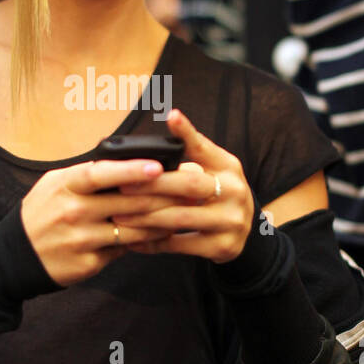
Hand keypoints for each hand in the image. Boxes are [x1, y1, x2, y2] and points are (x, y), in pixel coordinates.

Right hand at [20, 157, 177, 285]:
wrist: (16, 255)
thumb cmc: (43, 211)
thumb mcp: (57, 184)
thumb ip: (90, 175)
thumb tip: (132, 164)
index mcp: (66, 185)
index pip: (102, 174)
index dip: (131, 170)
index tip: (158, 167)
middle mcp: (74, 211)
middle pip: (128, 203)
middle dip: (166, 195)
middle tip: (194, 189)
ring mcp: (81, 239)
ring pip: (133, 229)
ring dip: (163, 221)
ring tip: (185, 211)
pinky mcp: (88, 263)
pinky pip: (124, 249)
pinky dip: (144, 241)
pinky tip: (161, 235)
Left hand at [111, 109, 254, 262]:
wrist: (244, 231)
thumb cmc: (217, 193)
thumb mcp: (213, 169)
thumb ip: (192, 153)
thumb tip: (161, 128)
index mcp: (229, 167)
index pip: (205, 147)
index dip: (188, 133)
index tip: (171, 116)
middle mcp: (235, 191)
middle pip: (189, 184)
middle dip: (152, 185)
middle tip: (122, 185)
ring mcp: (231, 221)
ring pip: (180, 217)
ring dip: (146, 217)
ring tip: (119, 216)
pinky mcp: (223, 247)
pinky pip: (180, 245)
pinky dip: (153, 242)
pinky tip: (133, 240)